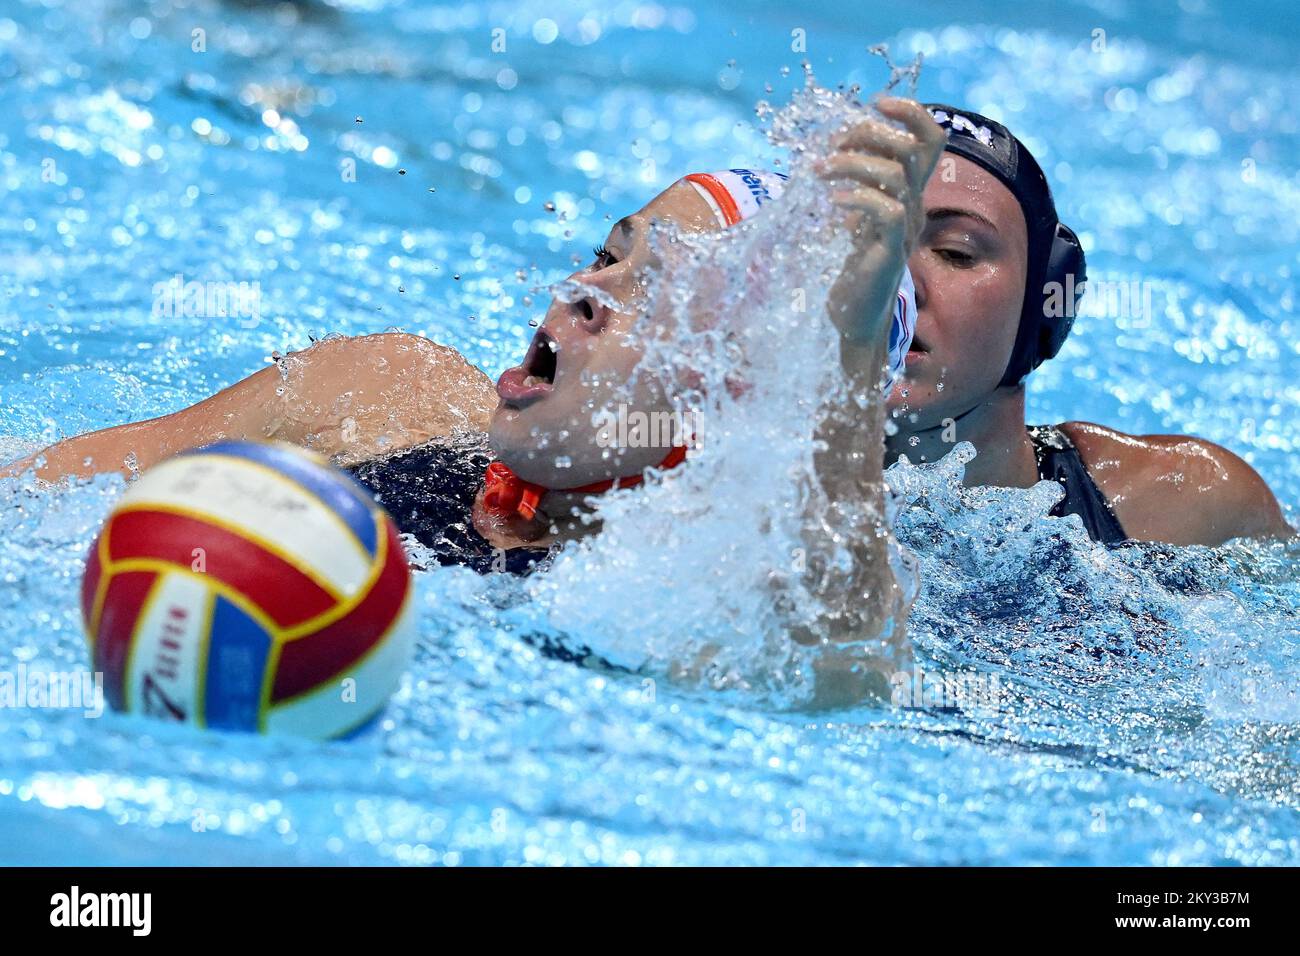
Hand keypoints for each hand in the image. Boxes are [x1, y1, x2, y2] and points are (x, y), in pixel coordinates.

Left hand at [820, 97, 944, 342]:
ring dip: (851, 163)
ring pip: (894, 176)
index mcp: (909, 195)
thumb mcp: (859, 218)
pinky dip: (855, 198)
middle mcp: (914, 207)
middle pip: (911, 150)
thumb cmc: (855, 267)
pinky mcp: (889, 252)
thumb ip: (860, 186)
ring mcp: (904, 230)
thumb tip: (840, 148)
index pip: (931, 141)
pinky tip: (831, 203)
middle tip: (835, 143)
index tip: (878, 104)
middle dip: (871, 134)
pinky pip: (885, 211)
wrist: (856, 317)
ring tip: (819, 170)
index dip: (912, 113)